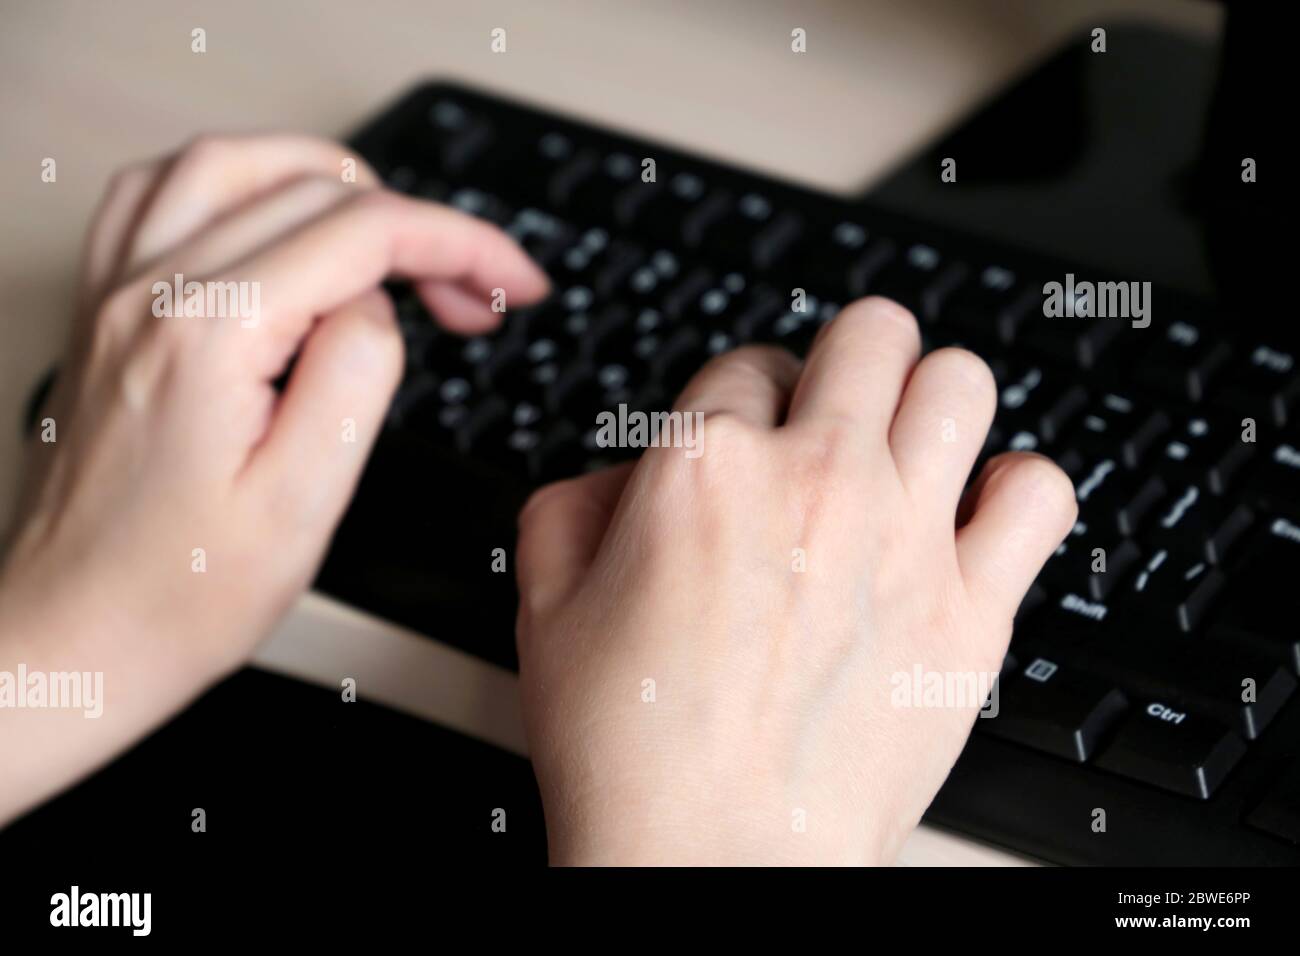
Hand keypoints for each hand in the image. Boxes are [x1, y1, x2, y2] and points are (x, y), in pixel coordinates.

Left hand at [0, 134, 547, 824]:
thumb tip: (378, 306)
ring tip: (393, 240)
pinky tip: (273, 221)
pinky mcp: (106, 309)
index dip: (464, 246)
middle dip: (420, 229)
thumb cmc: (178, 594)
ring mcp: (117, 292)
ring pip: (236, 163)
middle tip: (471, 300)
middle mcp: (151, 292)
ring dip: (333, 181)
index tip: (514, 283)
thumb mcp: (303, 503)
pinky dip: (238, 184)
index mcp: (208, 335)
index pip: (366, 234)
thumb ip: (357, 377)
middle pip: (316, 191)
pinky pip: (159, 193)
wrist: (73, 637)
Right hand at [515, 298, 1075, 864]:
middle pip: (871, 332)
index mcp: (704, 467)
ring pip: (962, 382)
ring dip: (934, 401)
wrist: (708, 860)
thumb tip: (630, 473)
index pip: (747, 361)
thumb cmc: (629, 750)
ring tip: (910, 449)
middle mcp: (813, 481)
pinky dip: (1017, 491)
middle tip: (838, 409)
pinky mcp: (970, 612)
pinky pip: (1040, 494)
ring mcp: (903, 540)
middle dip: (850, 360)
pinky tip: (977, 517)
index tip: (750, 443)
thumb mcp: (544, 603)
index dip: (744, 400)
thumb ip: (574, 501)